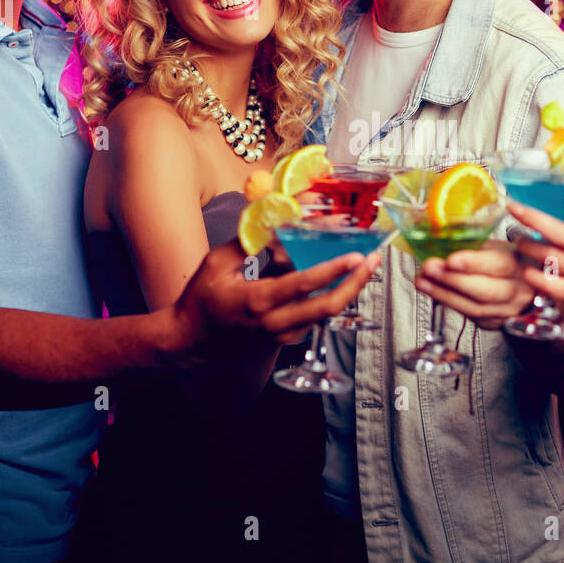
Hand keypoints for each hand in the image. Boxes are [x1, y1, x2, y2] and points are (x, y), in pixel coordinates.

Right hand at [169, 240, 380, 361]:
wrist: (190, 341)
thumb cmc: (200, 299)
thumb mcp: (216, 263)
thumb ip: (248, 243)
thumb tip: (275, 221)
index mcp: (256, 301)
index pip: (303, 285)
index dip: (332, 270)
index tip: (355, 256)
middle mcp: (274, 322)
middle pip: (327, 306)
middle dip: (355, 283)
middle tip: (373, 260)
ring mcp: (281, 335)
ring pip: (325, 314)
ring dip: (348, 290)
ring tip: (367, 266)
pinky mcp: (284, 340)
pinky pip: (314, 317)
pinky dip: (331, 297)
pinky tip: (342, 278)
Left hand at [416, 241, 533, 330]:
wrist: (522, 287)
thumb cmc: (506, 262)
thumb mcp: (496, 247)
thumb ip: (474, 244)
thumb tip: (443, 236)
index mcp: (520, 264)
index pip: (498, 264)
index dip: (473, 263)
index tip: (450, 259)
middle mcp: (518, 291)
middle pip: (485, 291)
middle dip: (453, 280)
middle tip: (430, 268)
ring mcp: (507, 310)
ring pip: (474, 307)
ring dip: (443, 294)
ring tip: (423, 281)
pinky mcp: (493, 322)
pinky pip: (469, 315)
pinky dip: (448, 302)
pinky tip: (432, 291)